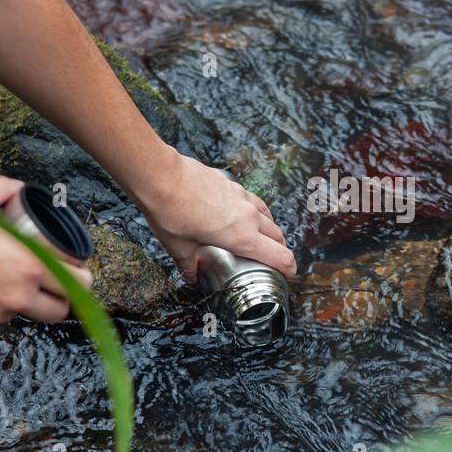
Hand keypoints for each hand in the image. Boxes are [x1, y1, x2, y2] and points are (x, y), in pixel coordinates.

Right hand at [0, 177, 93, 336]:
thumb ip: (2, 190)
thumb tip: (17, 189)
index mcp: (27, 265)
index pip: (78, 283)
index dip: (80, 275)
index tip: (73, 268)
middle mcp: (15, 297)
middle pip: (59, 311)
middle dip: (59, 297)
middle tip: (47, 281)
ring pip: (18, 315)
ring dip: (16, 300)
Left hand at [139, 150, 295, 281]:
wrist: (162, 176)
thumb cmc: (170, 212)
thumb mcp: (178, 247)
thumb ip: (188, 264)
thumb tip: (190, 275)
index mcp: (241, 238)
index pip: (280, 255)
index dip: (288, 268)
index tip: (288, 274)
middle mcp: (248, 217)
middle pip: (278, 236)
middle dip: (280, 250)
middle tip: (273, 260)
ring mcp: (242, 198)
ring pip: (268, 217)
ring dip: (270, 230)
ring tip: (263, 238)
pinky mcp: (233, 185)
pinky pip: (254, 201)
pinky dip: (257, 212)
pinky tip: (246, 214)